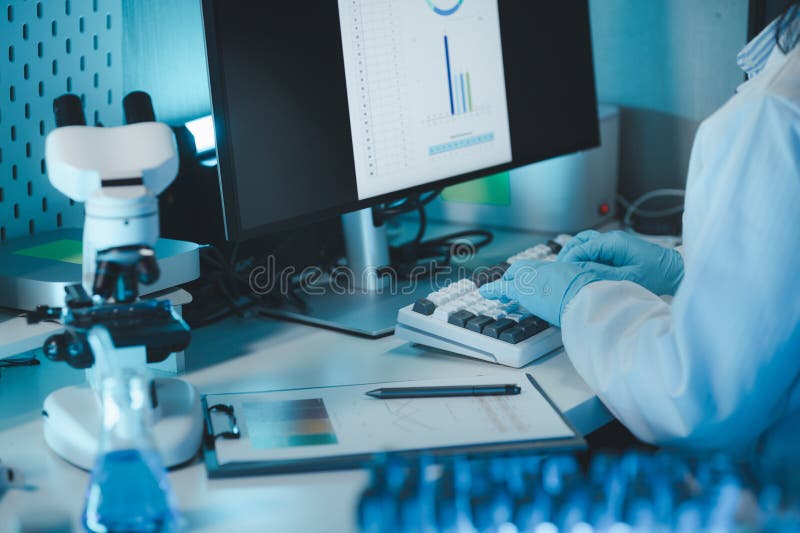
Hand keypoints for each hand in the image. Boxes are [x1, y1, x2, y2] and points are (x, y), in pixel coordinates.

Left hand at [479, 260, 623, 326]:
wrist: (590, 296)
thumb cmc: (599, 297)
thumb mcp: (599, 292)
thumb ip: (591, 295)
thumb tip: (595, 303)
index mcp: (570, 271)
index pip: (549, 272)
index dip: (540, 277)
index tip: (539, 282)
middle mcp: (550, 270)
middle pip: (529, 270)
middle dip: (519, 276)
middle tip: (513, 282)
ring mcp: (536, 277)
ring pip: (516, 276)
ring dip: (507, 285)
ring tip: (498, 292)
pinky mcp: (522, 288)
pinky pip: (503, 287)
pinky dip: (494, 289)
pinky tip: (486, 292)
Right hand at [557, 230, 683, 295]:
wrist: (676, 271)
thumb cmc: (658, 274)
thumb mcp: (628, 277)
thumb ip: (601, 273)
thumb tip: (580, 271)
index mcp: (614, 242)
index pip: (581, 247)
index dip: (569, 260)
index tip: (562, 273)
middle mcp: (612, 239)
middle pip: (580, 241)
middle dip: (568, 255)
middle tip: (561, 271)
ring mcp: (614, 244)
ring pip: (585, 244)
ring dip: (575, 255)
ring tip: (568, 270)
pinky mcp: (616, 250)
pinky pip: (594, 250)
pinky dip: (584, 257)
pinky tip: (582, 269)